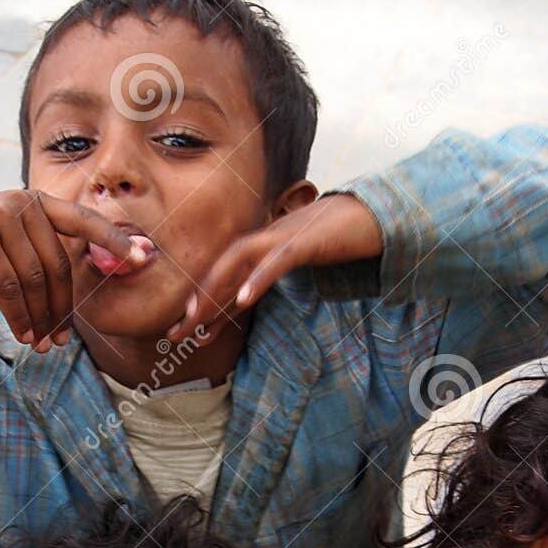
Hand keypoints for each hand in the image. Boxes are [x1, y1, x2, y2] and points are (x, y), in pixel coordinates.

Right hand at [0, 190, 148, 349]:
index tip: (144, 258)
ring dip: (41, 319)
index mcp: (36, 201)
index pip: (85, 220)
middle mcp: (21, 204)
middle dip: (63, 309)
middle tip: (64, 341)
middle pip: (59, 266)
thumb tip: (78, 280)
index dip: (116, 241)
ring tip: (42, 344)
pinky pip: (11, 289)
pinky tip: (23, 336)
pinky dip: (20, 317)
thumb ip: (41, 247)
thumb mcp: (9, 237)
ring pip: (36, 282)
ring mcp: (0, 219)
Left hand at [165, 193, 382, 343]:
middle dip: (197, 302)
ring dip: (214, 289)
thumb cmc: (338, 239)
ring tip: (196, 318)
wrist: (373, 214)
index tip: (183, 332)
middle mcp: (266, 239)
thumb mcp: (301, 260)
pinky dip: (258, 279)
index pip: (227, 277)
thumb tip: (253, 298)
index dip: (204, 305)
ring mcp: (284, 237)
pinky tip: (243, 300)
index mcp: (263, 246)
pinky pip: (276, 261)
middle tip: (175, 333)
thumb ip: (277, 274)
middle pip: (222, 269)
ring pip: (238, 261)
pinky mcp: (306, 241)